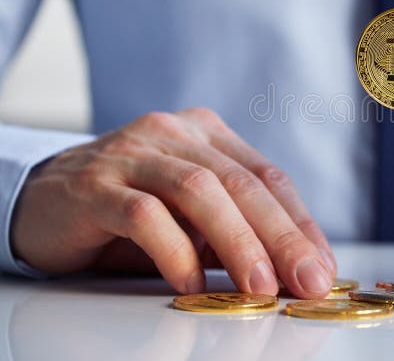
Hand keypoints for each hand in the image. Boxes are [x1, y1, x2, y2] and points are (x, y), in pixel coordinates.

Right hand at [11, 108, 336, 296]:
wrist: (44, 198)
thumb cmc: (130, 208)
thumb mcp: (191, 215)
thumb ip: (233, 229)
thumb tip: (290, 270)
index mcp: (207, 134)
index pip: (268, 176)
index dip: (301, 223)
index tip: (323, 265)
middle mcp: (175, 133)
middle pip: (242, 182)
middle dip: (282, 236)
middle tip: (307, 280)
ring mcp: (134, 153)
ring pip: (201, 191)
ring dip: (238, 243)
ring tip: (260, 287)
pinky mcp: (96, 184)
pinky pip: (146, 214)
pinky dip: (175, 251)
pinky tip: (191, 283)